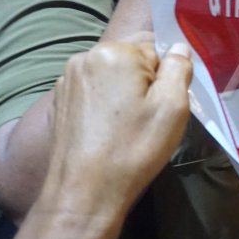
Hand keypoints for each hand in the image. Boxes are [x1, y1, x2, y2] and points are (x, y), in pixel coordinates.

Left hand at [39, 40, 191, 238]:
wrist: (84, 193)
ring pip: (112, 75)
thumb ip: (179, 69)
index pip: (156, 45)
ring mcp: (67, 80)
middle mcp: (84, 58)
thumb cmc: (134, 149)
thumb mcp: (172, 108)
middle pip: (131, 57)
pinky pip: (94, 91)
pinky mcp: (60, 102)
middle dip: (147, 80)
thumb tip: (179, 49)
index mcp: (114, 53)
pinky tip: (112, 131)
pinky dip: (107, 104)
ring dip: (126, 92)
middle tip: (155, 116)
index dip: (170, 72)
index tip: (170, 101)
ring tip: (132, 125)